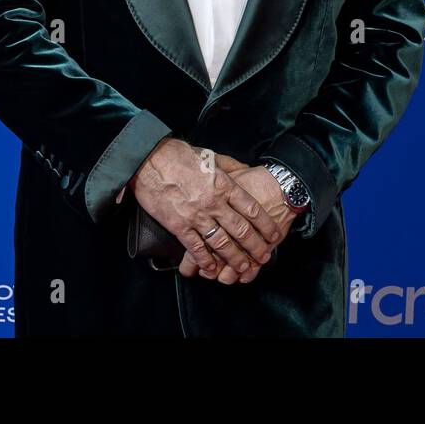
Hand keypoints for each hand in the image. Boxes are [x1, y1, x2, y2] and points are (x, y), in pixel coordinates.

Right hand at [178, 156, 300, 283]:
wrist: (150, 159)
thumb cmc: (180, 155)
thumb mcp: (211, 155)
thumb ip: (229, 166)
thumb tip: (246, 170)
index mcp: (223, 184)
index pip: (252, 208)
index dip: (265, 224)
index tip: (274, 234)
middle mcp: (214, 202)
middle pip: (241, 229)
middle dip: (255, 246)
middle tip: (263, 256)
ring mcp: (196, 215)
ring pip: (221, 242)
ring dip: (234, 257)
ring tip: (243, 267)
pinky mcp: (178, 225)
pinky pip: (196, 247)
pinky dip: (205, 260)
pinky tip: (211, 268)